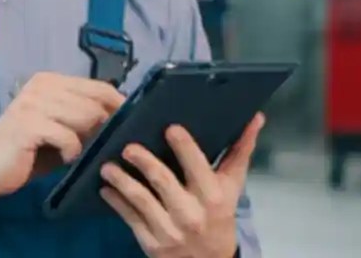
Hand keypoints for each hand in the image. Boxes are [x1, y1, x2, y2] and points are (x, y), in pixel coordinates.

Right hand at [0, 72, 123, 222]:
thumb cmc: (27, 152)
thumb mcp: (60, 129)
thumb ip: (84, 118)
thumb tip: (123, 119)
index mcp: (48, 80)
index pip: (99, 87)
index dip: (118, 108)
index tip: (126, 129)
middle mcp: (40, 85)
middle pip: (95, 103)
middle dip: (102, 129)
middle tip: (93, 148)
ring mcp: (33, 102)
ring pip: (85, 118)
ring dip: (86, 142)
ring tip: (74, 153)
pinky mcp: (28, 124)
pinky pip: (69, 138)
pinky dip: (71, 153)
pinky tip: (62, 158)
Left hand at [100, 112, 264, 257]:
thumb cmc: (219, 215)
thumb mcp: (232, 187)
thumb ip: (240, 152)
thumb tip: (255, 117)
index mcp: (213, 196)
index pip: (198, 167)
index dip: (184, 148)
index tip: (170, 128)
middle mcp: (191, 212)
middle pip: (163, 180)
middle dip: (144, 161)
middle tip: (127, 146)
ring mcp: (169, 229)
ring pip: (140, 200)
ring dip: (121, 181)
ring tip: (107, 166)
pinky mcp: (151, 242)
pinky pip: (129, 218)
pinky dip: (116, 201)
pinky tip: (105, 188)